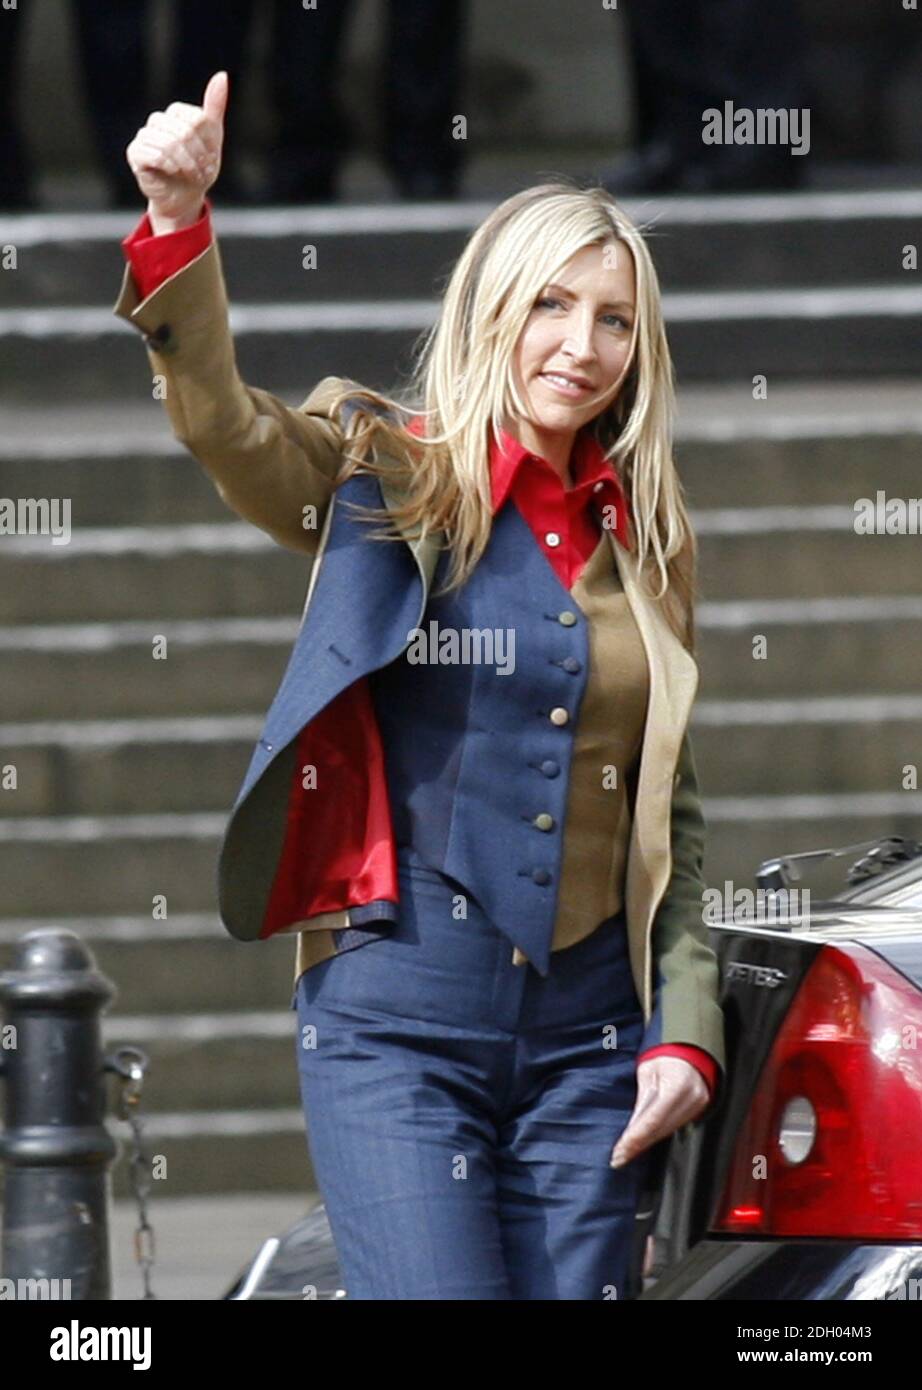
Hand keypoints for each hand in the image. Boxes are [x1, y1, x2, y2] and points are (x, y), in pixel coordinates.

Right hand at [125, 70, 228, 230]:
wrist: (185, 197)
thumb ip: (214, 107)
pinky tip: (173, 173)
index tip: (211, 159)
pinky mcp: (135, 152)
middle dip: (198, 156)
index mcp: (176, 114)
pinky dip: (170, 166)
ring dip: (186, 164)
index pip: (197, 119)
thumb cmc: (198, 168)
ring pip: (170, 143)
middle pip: (184, 131)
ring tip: (190, 175)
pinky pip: (155, 154)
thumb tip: (222, 75)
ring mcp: (145, 135)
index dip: (207, 143)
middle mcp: (158, 120)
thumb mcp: (212, 138)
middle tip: (202, 172)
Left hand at [609, 1055, 709, 1167]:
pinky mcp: (698, 1112)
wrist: (690, 1053)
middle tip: (618, 1158)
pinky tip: (642, 1142)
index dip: (636, 1137)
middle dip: (638, 1145)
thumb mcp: (648, 1073)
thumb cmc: (665, 1058)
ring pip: (667, 1131)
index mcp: (678, 1086)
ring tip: (626, 1154)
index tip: (620, 1150)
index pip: (654, 1119)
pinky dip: (656, 1135)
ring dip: (646, 1143)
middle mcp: (692, 1099)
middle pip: (661, 1130)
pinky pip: (673, 1127)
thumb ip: (642, 1100)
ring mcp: (698, 1107)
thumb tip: (631, 1127)